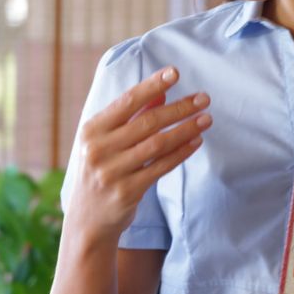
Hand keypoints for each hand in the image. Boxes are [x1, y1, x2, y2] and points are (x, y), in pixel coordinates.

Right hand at [67, 67, 211, 243]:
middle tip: (204, 98)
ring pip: (157, 144)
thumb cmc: (100, 172)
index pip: (127, 102)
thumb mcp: (107, 142)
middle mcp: (99, 149)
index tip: (175, 72)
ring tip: (206, 118)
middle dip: (179, 108)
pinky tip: (196, 141)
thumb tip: (160, 91)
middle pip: (147, 122)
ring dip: (185, 129)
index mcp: (91, 130)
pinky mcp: (127, 192)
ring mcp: (112, 172)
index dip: (152, 85)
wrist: (86, 221)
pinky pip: (160, 167)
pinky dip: (181, 153)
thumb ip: (131, 116)